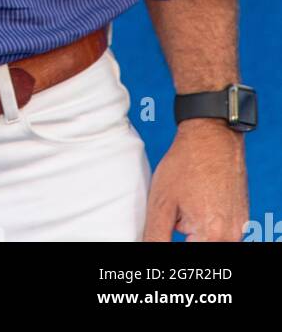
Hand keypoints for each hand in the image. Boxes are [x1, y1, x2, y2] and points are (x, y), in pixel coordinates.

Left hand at [142, 119, 247, 240]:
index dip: (170, 241)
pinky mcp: (241, 217)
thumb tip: (148, 250)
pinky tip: (199, 197)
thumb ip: (156, 236)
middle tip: (177, 209)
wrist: (212, 134)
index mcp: (212, 235)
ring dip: (196, 229)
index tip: (169, 222)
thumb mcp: (161, 201)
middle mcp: (231, 236)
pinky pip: (220, 229)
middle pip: (198, 247)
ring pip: (208, 239)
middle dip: (184, 235)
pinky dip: (207, 220)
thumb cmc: (186, 162)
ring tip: (188, 200)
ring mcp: (239, 226)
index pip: (186, 256)